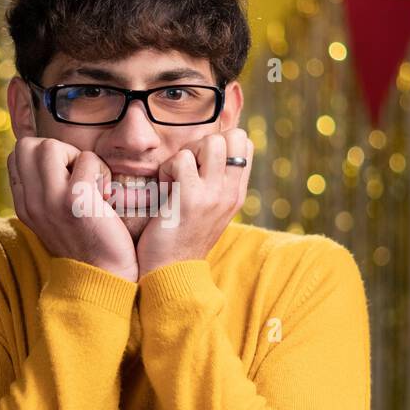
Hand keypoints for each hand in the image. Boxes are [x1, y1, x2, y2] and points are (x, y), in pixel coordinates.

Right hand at [7, 137, 138, 281]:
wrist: (104, 277)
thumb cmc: (89, 241)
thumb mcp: (55, 216)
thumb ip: (46, 188)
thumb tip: (52, 154)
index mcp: (24, 205)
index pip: (18, 155)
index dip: (46, 156)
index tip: (67, 178)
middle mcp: (31, 203)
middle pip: (28, 145)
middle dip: (58, 151)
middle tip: (78, 176)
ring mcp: (49, 202)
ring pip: (50, 146)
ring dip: (77, 157)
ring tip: (91, 182)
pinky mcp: (74, 202)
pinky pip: (86, 159)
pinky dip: (101, 169)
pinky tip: (106, 194)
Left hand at [136, 128, 252, 279]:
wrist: (170, 273)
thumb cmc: (181, 238)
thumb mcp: (209, 210)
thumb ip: (215, 183)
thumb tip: (207, 151)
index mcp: (236, 193)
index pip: (244, 144)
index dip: (220, 142)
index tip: (199, 164)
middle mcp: (231, 192)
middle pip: (233, 136)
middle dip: (203, 142)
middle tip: (187, 167)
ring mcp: (213, 195)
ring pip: (211, 142)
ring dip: (186, 152)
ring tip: (176, 177)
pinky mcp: (190, 199)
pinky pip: (181, 158)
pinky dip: (167, 169)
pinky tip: (164, 189)